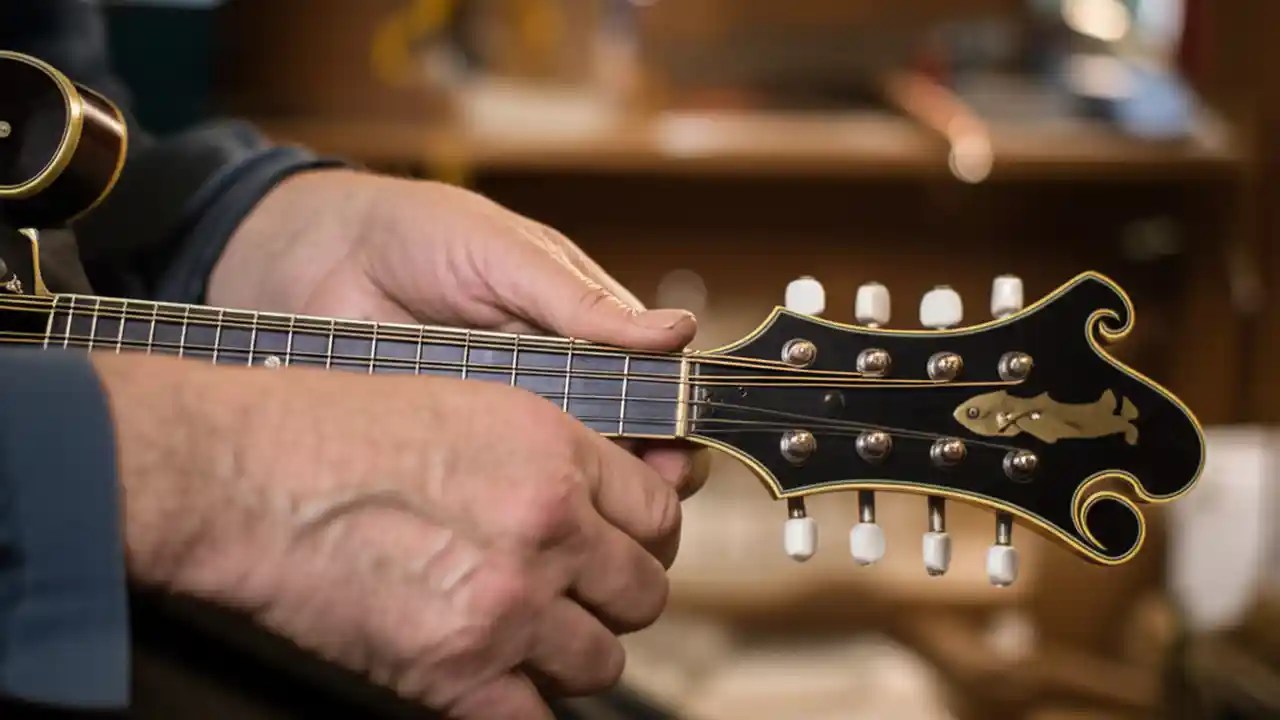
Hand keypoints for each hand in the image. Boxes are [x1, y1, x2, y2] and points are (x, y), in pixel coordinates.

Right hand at [99, 352, 681, 718]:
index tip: (626, 547)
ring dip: (574, 656)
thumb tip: (589, 504)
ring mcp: (508, 606)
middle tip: (579, 598)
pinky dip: (524, 709)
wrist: (241, 476)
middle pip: (644, 592)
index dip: (644, 536)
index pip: (659, 512)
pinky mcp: (456, 674)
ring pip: (603, 662)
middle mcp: (547, 529)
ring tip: (531, 641)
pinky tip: (499, 687)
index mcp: (555, 453)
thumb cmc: (330, 431)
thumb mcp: (466, 405)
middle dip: (615, 599)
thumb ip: (546, 458)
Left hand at [208, 169, 705, 496]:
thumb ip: (583, 302)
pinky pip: (496, 488)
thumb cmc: (419, 234)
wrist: (312, 257)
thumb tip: (677, 330)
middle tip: (638, 497)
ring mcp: (504, 423)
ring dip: (583, 501)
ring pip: (565, 480)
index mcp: (584, 331)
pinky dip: (513, 503)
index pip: (657, 390)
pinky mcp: (455, 452)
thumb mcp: (507, 257)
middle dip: (642, 481)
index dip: (677, 428)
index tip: (679, 456)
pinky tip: (515, 510)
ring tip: (580, 508)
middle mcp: (554, 386)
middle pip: (624, 450)